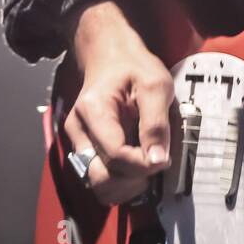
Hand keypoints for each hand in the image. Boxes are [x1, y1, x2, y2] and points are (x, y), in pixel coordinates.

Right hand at [64, 1, 175, 204]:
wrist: (111, 57)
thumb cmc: (134, 68)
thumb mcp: (156, 85)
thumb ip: (156, 123)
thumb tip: (157, 161)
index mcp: (93, 111)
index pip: (115, 156)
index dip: (142, 165)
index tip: (164, 158)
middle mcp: (78, 130)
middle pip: (100, 177)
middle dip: (132, 181)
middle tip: (154, 164)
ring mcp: (79, 141)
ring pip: (97, 183)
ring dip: (126, 185)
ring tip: (146, 167)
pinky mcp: (86, 149)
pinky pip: (99, 177)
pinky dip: (120, 181)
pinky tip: (136, 167)